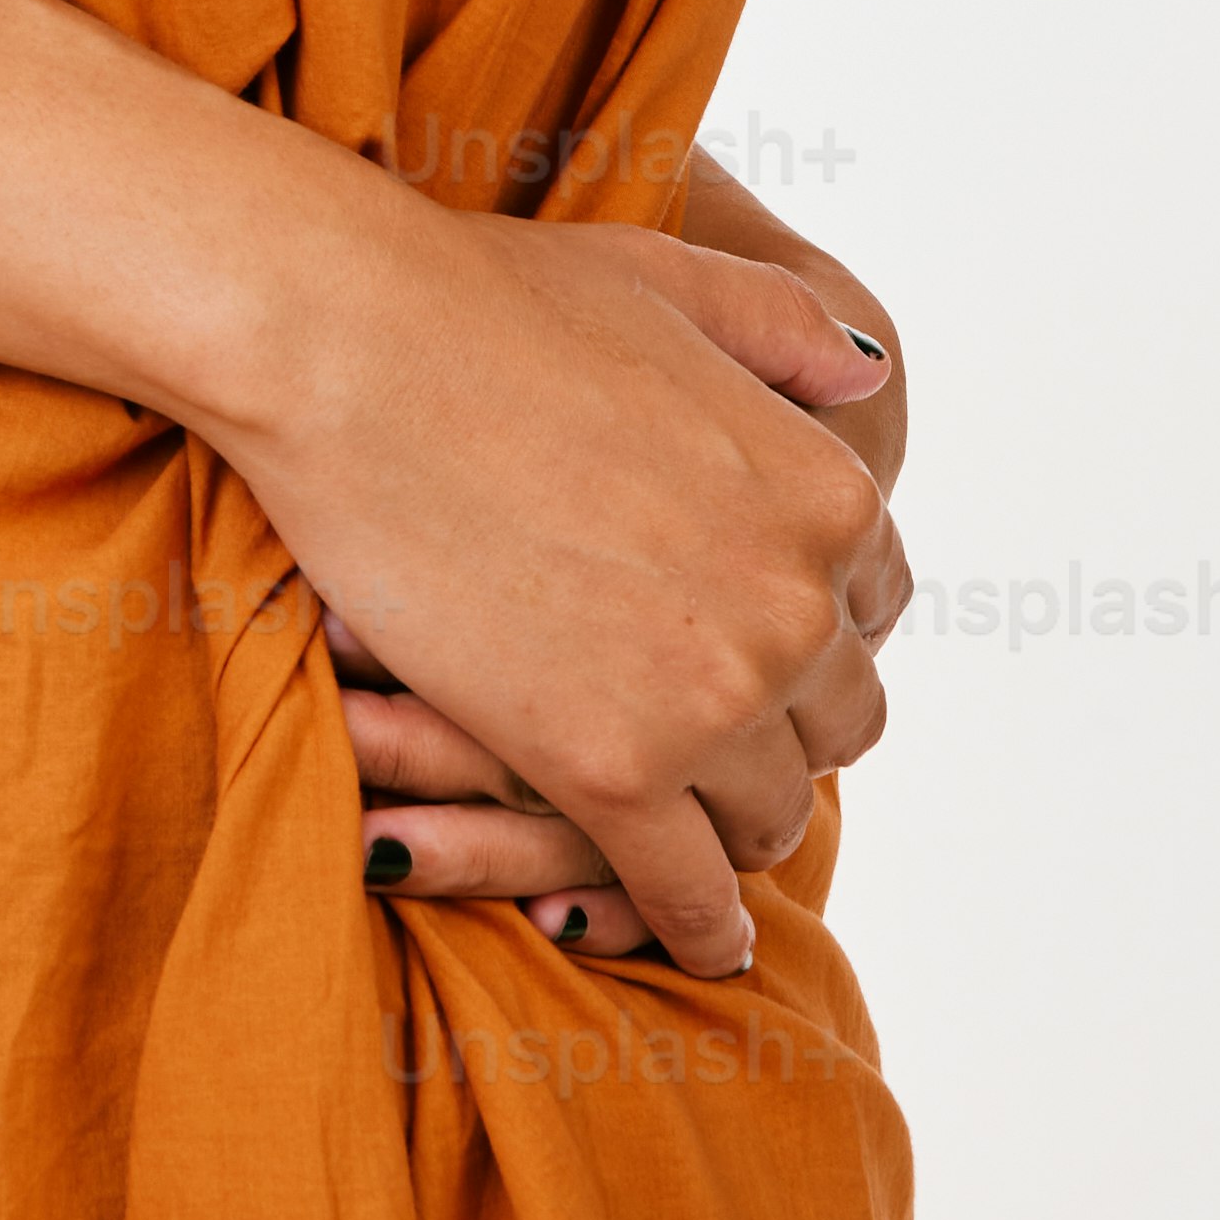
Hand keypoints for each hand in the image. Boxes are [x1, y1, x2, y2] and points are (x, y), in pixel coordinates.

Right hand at [227, 197, 909, 979]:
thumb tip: (870, 380)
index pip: (871, 605)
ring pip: (772, 811)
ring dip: (735, 818)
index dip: (812, 622)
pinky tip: (698, 936)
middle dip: (784, 723)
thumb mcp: (672, 283)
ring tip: (690, 820)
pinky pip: (688, 889)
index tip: (756, 638)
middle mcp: (797, 604)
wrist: (348, 344)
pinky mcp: (610, 771)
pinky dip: (697, 923)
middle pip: (836, 719)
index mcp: (825, 492)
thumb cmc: (490, 297)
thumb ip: (785, 331)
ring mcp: (709, 696)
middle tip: (711, 727)